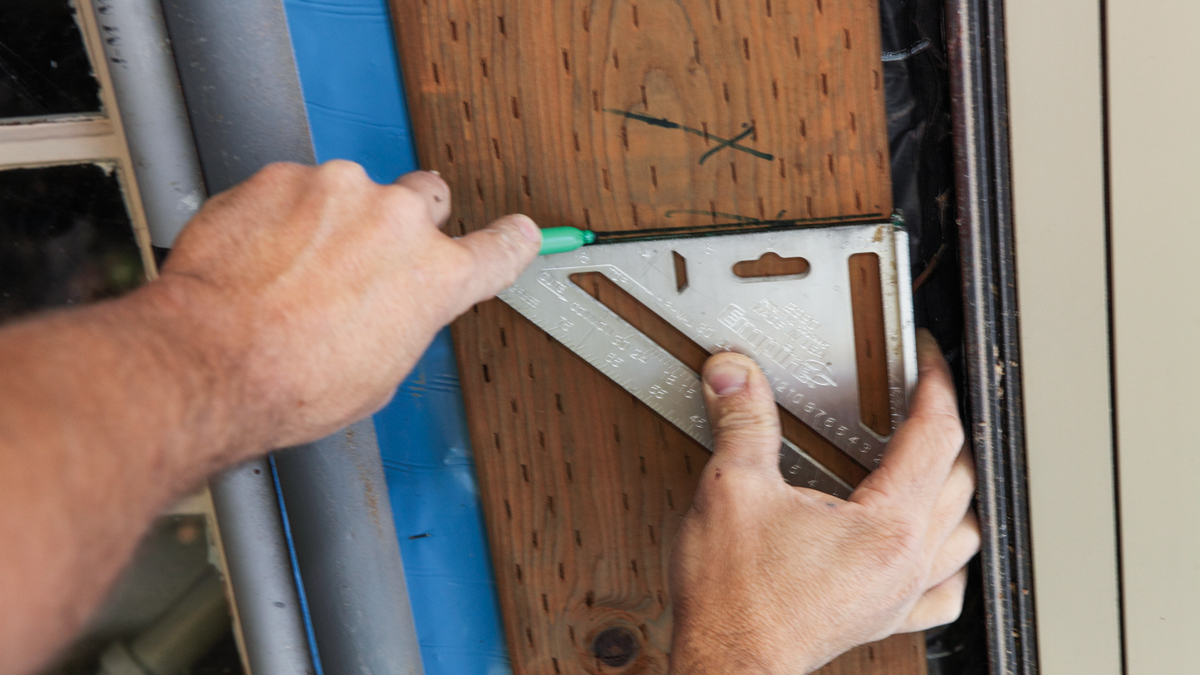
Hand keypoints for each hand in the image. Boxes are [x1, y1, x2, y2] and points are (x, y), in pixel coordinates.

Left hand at [142, 161, 539, 455]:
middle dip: (401, 224)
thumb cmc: (292, 382)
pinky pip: (292, 188)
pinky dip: (279, 215)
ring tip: (291, 272)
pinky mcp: (281, 176)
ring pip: (351, 193)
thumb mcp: (379, 374)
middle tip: (361, 261)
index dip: (511, 242)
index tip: (516, 233)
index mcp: (436, 277)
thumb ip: (405, 320)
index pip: (502, 249)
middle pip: (425, 198)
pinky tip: (259, 257)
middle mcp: (398, 222)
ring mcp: (339, 190)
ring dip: (331, 221)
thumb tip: (392, 308)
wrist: (210, 361)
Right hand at [669, 329, 978, 673]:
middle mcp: (906, 563)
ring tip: (936, 461)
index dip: (936, 386)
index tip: (928, 361)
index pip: (935, 435)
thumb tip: (736, 376)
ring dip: (959, 489)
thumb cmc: (734, 600)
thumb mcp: (733, 490)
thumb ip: (742, 423)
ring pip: (966, 533)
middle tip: (923, 396)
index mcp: (886, 526)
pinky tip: (935, 547)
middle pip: (960, 478)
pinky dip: (950, 559)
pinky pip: (946, 589)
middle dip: (945, 427)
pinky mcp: (882, 618)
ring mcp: (899, 595)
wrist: (727, 664)